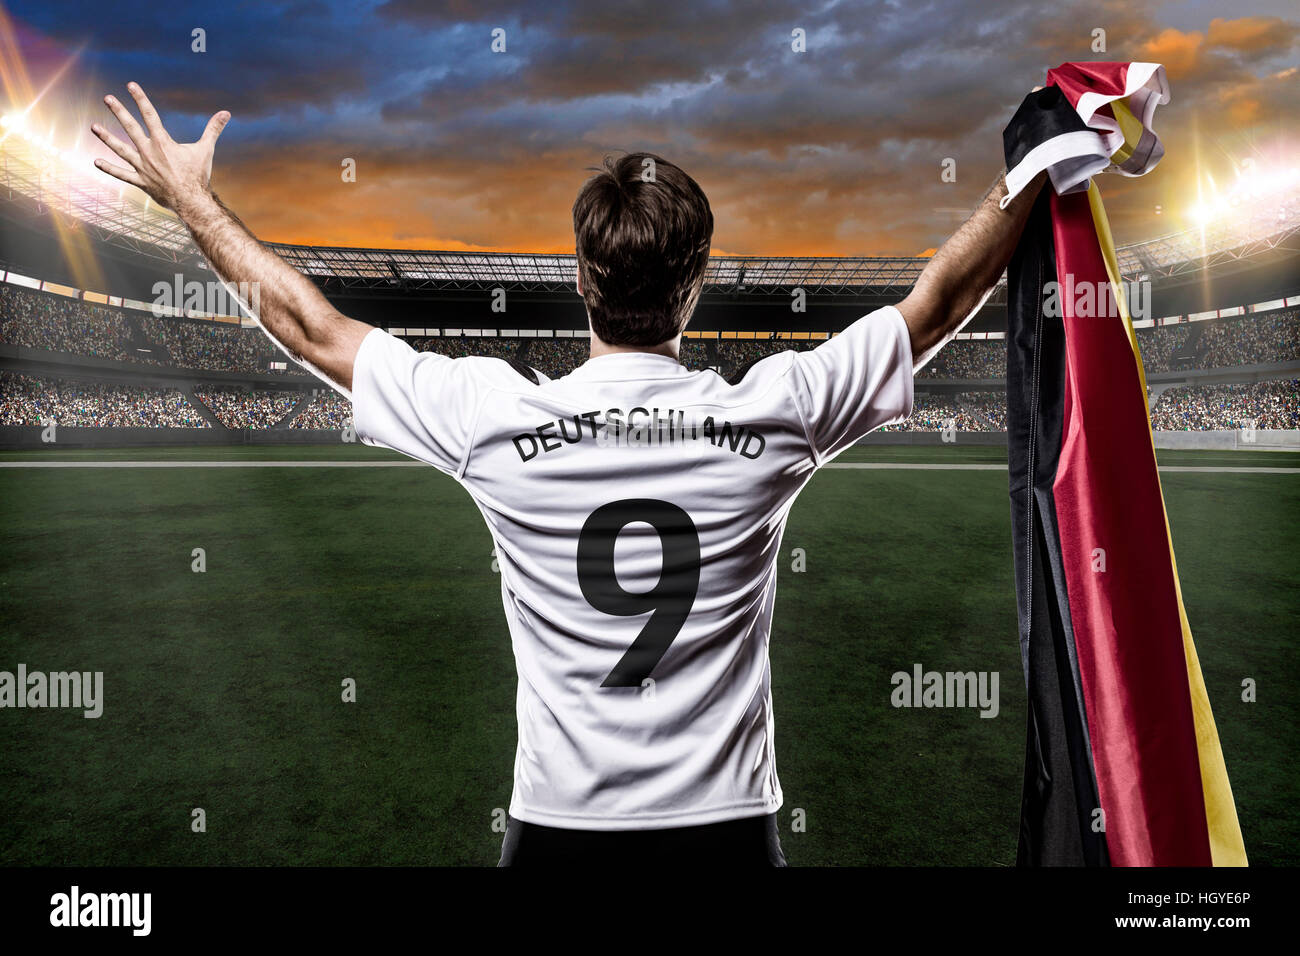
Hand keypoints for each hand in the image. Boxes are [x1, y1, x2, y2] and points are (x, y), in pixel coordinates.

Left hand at [91, 82, 228, 213]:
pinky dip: (109, 169)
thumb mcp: (206, 150)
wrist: (192, 202)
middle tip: (107, 98)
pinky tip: (96, 162)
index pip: (150, 115)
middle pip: (130, 128)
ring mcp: (143, 167)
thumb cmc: (199, 176)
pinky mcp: (141, 182)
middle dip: (118, 111)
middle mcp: (149, 152)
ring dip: (106, 138)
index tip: (131, 85)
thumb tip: (226, 113)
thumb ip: (213, 130)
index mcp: (163, 142)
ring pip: (121, 149)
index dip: (140, 99)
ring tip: (93, 126)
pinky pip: (122, 175)